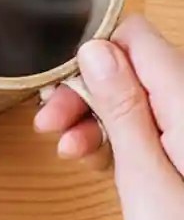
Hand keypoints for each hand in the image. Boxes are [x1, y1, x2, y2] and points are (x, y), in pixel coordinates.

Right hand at [35, 15, 183, 219]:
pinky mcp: (181, 160)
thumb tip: (97, 52)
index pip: (139, 43)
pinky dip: (112, 140)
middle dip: (86, 90)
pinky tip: (90, 160)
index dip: (93, 59)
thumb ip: (123, 110)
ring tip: (66, 149)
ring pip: (134, 100)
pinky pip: (143, 129)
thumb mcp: (144, 176)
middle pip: (134, 69)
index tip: (59, 93)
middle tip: (49, 125)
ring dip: (93, 117)